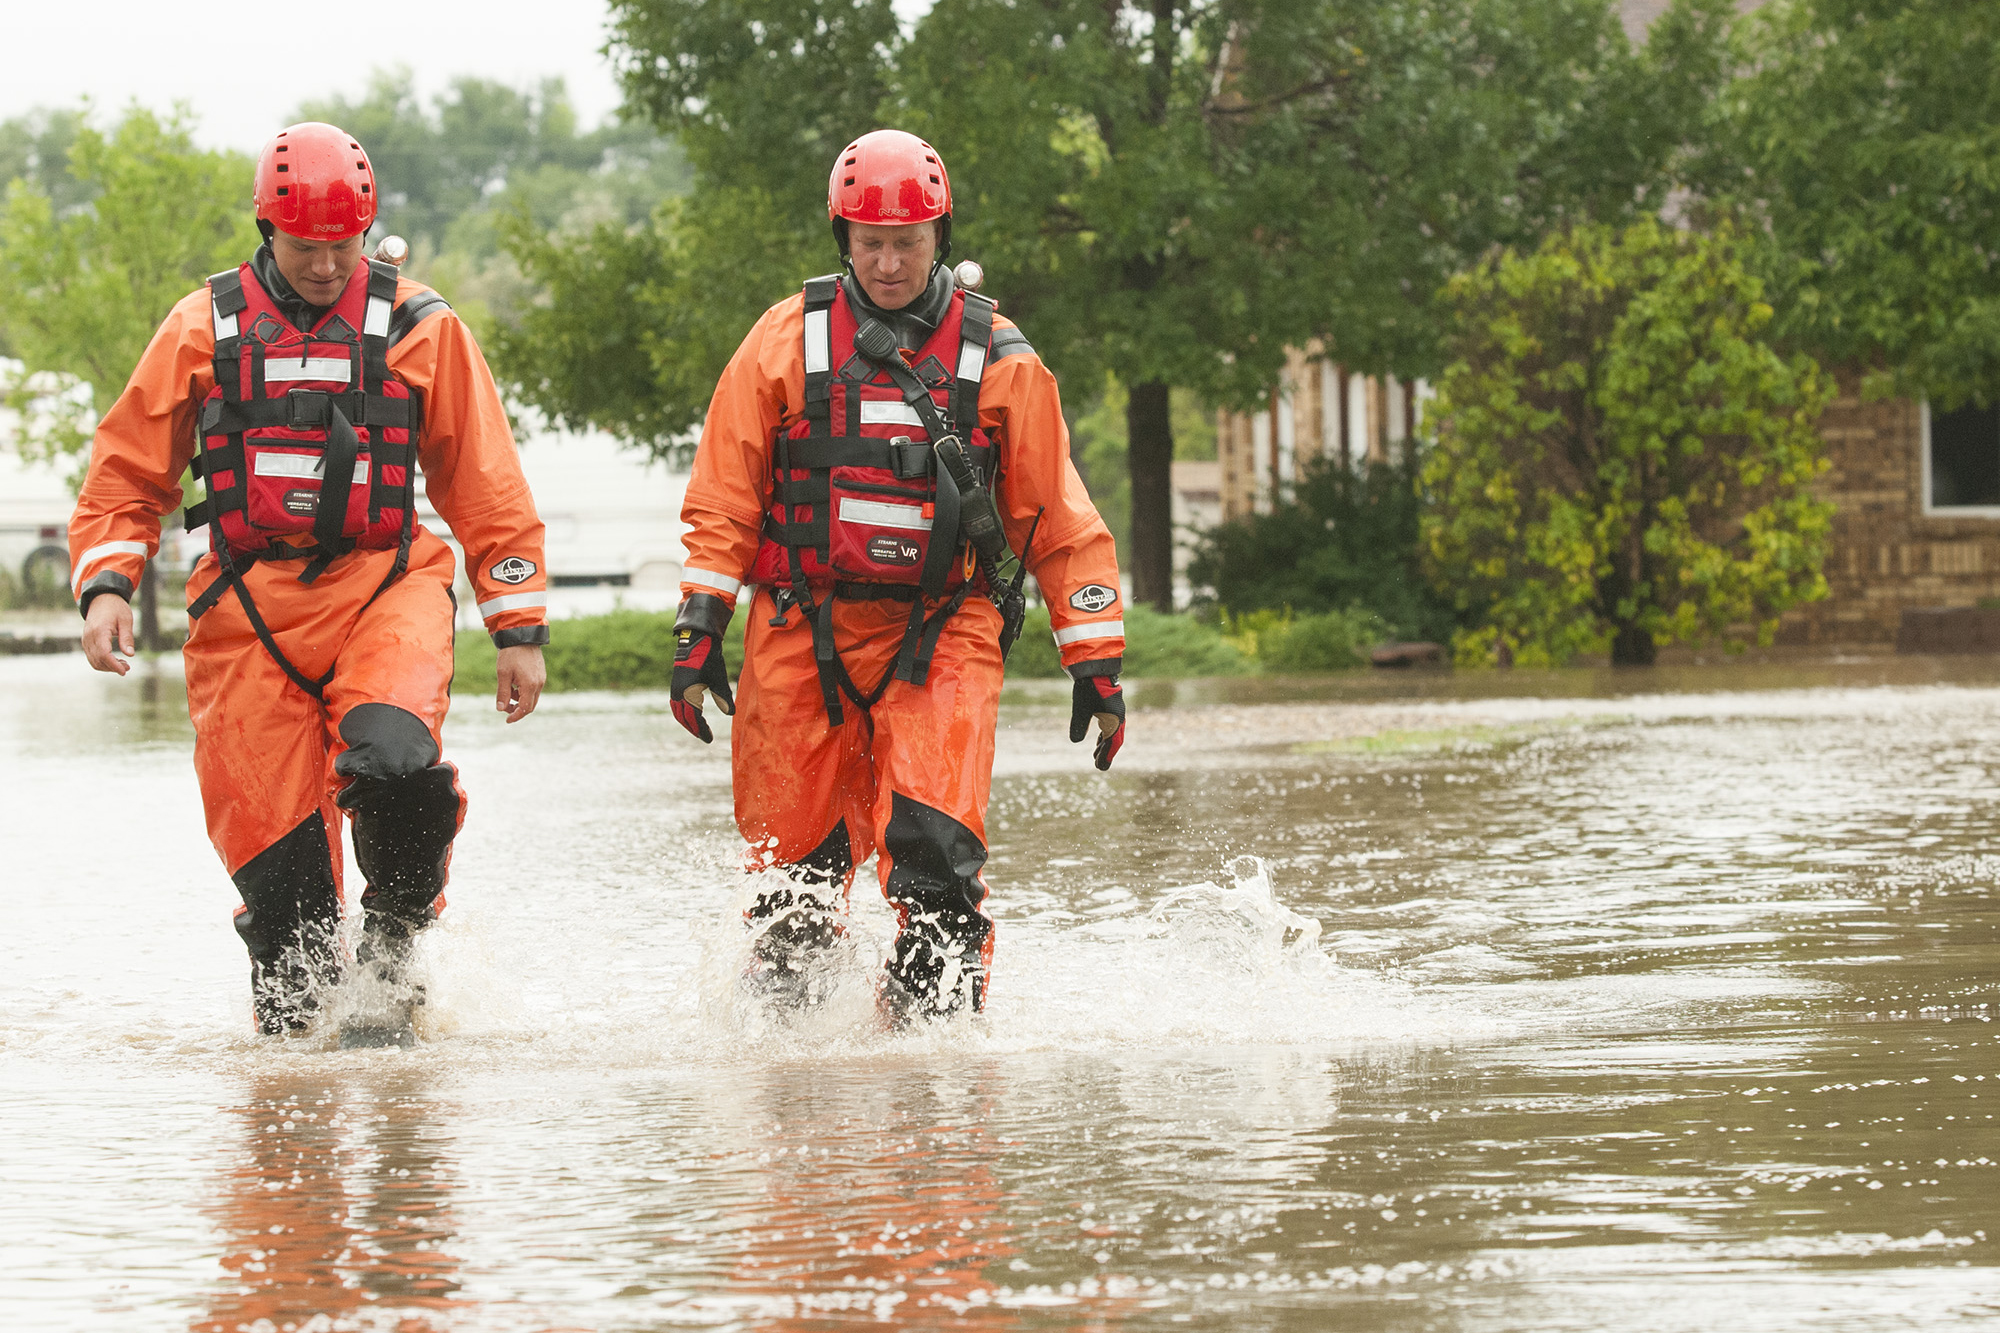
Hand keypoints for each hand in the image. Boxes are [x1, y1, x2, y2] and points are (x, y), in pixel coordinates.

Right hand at [82, 594, 135, 674]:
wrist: (101, 599)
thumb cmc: (116, 608)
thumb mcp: (126, 620)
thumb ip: (127, 638)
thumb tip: (130, 654)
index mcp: (99, 631)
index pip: (104, 654)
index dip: (113, 665)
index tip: (124, 671)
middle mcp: (89, 636)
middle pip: (98, 660)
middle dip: (112, 667)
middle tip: (127, 668)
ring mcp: (86, 639)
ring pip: (93, 660)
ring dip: (107, 666)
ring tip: (123, 665)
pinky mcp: (86, 641)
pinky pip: (92, 656)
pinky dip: (102, 662)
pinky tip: (115, 660)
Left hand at [495, 644, 545, 722]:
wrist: (522, 636)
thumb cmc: (511, 654)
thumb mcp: (503, 674)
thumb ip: (503, 693)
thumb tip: (501, 709)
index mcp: (530, 685)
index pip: (525, 708)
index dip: (516, 716)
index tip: (507, 720)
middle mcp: (539, 684)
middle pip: (530, 705)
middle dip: (518, 709)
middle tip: (505, 708)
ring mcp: (541, 679)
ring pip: (532, 697)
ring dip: (520, 700)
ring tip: (508, 690)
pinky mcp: (541, 674)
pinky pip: (534, 689)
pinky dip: (524, 692)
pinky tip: (515, 684)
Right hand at [671, 628, 734, 742]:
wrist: (697, 640)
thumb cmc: (710, 659)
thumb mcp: (719, 679)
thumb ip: (724, 698)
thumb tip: (731, 714)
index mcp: (688, 693)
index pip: (694, 719)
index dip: (701, 730)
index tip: (709, 739)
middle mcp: (678, 693)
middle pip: (684, 718)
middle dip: (693, 729)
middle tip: (704, 737)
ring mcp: (675, 688)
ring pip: (678, 712)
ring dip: (686, 722)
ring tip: (697, 729)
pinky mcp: (675, 684)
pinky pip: (676, 704)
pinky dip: (681, 713)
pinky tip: (690, 714)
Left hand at [1069, 674, 1125, 770]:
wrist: (1095, 667)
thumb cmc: (1088, 688)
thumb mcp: (1080, 708)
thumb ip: (1078, 725)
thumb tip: (1075, 741)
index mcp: (1114, 719)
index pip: (1111, 743)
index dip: (1106, 756)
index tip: (1100, 768)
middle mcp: (1118, 716)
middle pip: (1114, 740)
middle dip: (1107, 753)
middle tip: (1100, 766)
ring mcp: (1116, 710)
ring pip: (1113, 732)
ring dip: (1105, 744)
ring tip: (1096, 754)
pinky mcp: (1111, 706)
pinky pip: (1111, 725)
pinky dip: (1105, 734)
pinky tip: (1098, 738)